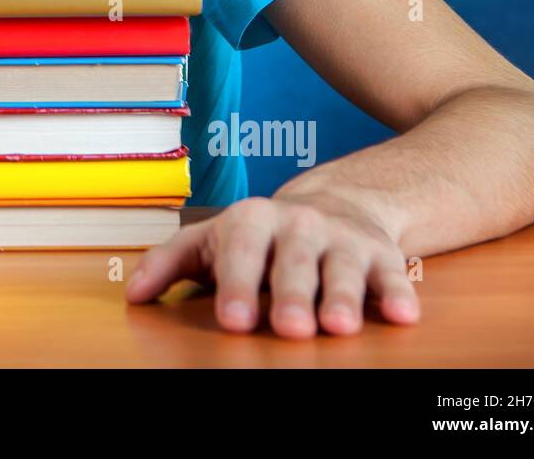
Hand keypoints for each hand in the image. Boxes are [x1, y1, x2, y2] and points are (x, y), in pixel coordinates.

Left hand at [124, 193, 420, 336]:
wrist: (335, 204)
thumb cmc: (259, 236)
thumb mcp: (211, 240)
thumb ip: (169, 263)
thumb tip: (133, 296)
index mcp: (251, 221)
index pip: (242, 251)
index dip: (237, 285)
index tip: (233, 320)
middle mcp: (299, 226)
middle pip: (294, 262)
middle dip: (291, 295)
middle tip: (288, 329)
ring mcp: (342, 240)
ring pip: (343, 268)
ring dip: (342, 297)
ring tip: (338, 326)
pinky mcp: (381, 255)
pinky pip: (392, 276)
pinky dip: (397, 295)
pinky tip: (400, 316)